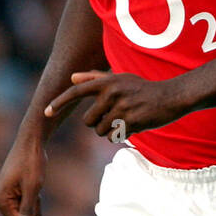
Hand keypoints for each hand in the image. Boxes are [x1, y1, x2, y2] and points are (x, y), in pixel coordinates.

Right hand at [0, 136, 54, 215]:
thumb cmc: (32, 162)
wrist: (30, 143)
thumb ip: (27, 210)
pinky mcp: (9, 193)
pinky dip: (33, 201)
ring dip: (35, 206)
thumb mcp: (33, 188)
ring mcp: (3, 197)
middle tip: (39, 195)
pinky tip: (35, 186)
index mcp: (0, 201)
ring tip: (36, 186)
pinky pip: (24, 206)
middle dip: (34, 214)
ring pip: (24, 214)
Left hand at [44, 70, 185, 138]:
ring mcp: (122, 109)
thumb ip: (95, 78)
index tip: (46, 112)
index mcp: (107, 82)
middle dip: (97, 123)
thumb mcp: (120, 78)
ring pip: (101, 131)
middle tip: (112, 116)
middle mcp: (112, 94)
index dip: (59, 102)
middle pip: (88, 121)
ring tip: (124, 120)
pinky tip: (133, 125)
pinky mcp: (132, 123)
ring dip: (109, 131)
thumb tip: (72, 77)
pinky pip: (115, 137)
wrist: (170, 97)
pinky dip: (121, 135)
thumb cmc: (142, 88)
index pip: (76, 92)